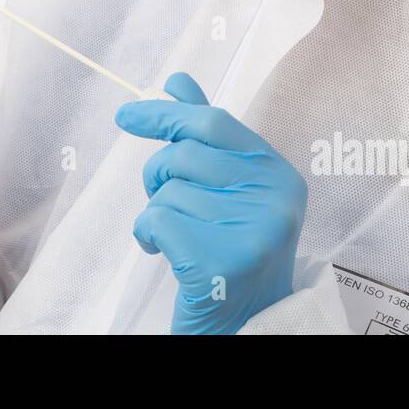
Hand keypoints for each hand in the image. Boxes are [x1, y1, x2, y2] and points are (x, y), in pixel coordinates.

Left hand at [116, 72, 306, 333]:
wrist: (245, 325)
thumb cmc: (232, 251)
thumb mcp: (230, 190)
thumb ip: (207, 138)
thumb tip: (177, 82)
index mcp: (280, 175)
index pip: (214, 123)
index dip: (166, 114)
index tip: (129, 116)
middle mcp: (274, 200)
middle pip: (184, 153)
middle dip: (158, 174)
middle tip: (163, 200)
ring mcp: (252, 231)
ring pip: (168, 190)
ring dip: (156, 212)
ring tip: (177, 236)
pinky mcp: (220, 263)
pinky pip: (156, 220)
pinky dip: (146, 234)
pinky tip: (162, 253)